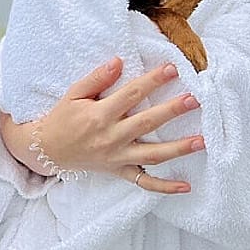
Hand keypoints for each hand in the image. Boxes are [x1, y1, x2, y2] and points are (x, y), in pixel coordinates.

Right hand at [0, 57, 203, 193]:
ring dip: (178, 149)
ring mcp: (117, 157)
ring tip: (202, 140)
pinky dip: (165, 187)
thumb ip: (97, 78)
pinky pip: (143, 182)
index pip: (131, 94)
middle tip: (194, 99)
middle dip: (171, 111)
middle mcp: (111, 137)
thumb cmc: (62, 118)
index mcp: (99, 115)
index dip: (152, 80)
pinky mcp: (118, 171)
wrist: (47, 149)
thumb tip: (119, 62)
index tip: (173, 69)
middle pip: (146, 123)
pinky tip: (186, 186)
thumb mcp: (74, 94)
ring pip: (152, 155)